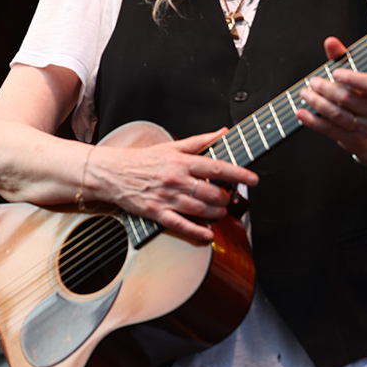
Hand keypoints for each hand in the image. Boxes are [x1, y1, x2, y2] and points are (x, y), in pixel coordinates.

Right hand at [91, 127, 258, 242]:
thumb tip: (224, 132)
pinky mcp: (157, 213)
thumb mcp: (172, 146)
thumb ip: (201, 141)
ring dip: (216, 212)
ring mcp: (167, 197)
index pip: (216, 167)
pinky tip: (208, 234)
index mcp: (182, 161)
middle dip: (226, 198)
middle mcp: (177, 179)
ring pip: (200, 208)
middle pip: (212, 192)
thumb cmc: (144, 160)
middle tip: (230, 198)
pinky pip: (181, 225)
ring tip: (221, 211)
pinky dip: (197, 231)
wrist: (113, 172)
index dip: (238, 174)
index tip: (253, 179)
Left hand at [296, 36, 366, 161]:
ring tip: (305, 94)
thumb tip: (330, 42)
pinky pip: (329, 130)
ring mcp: (362, 127)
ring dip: (317, 103)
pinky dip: (312, 121)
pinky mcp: (350, 140)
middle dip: (326, 89)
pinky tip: (301, 113)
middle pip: (347, 98)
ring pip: (337, 114)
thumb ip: (343, 58)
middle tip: (312, 82)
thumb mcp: (356, 78)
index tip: (335, 73)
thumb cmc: (361, 98)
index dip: (352, 78)